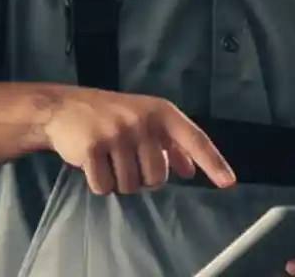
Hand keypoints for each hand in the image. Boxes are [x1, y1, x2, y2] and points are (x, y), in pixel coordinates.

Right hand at [40, 86, 234, 194]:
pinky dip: (99, 183)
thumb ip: (171, 144)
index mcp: (162, 112)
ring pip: (131, 185)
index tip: (229, 182)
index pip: (195, 139)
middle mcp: (143, 121)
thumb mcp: (146, 121)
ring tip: (109, 159)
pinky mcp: (93, 148)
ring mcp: (118, 133)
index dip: (213, 162)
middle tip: (127, 160)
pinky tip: (93, 164)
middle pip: (158, 176)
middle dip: (143, 178)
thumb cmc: (112, 115)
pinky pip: (105, 186)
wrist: (64, 107)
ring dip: (119, 181)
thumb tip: (191, 170)